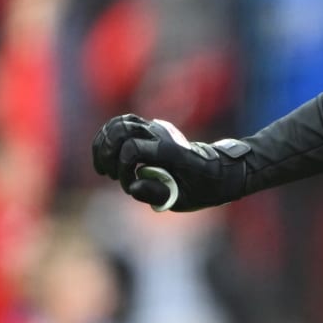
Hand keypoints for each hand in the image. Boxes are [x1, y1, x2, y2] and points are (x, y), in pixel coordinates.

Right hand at [91, 114, 248, 210]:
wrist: (218, 172)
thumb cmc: (202, 189)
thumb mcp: (183, 200)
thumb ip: (157, 194)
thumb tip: (132, 187)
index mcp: (171, 151)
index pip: (133, 148)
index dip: (123, 169)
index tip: (128, 186)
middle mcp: (162, 135)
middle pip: (121, 129)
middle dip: (108, 152)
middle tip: (110, 174)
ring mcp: (156, 129)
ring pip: (119, 123)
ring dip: (104, 143)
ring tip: (104, 167)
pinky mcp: (151, 130)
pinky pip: (123, 125)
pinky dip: (109, 138)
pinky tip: (105, 156)